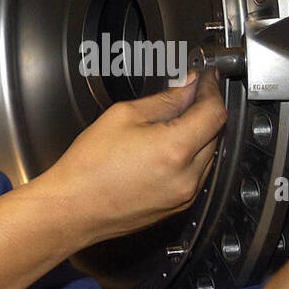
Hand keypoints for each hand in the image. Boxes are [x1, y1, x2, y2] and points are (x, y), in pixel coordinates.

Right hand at [39, 70, 226, 244]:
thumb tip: (187, 87)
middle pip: (215, 133)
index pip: (214, 112)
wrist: (73, 209)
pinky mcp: (179, 206)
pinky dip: (190, 156)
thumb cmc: (89, 167)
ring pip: (208, 154)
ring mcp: (185, 195)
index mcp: (175, 149)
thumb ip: (164, 100)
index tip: (206, 79)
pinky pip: (197, 174)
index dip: (212, 90)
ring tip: (171, 121)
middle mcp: (186, 176)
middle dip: (204, 110)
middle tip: (188, 93)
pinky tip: (166, 147)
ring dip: (198, 133)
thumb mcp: (124, 116)